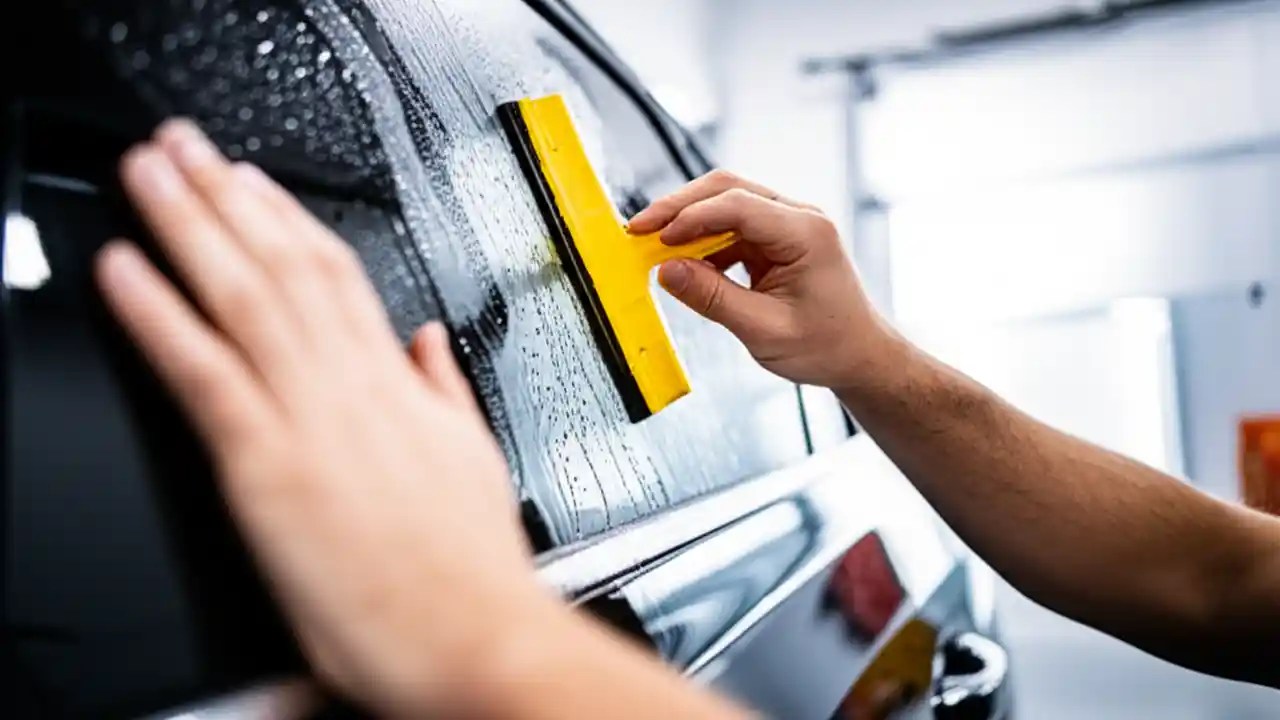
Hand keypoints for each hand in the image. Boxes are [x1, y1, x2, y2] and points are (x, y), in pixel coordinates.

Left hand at [97, 120, 554, 715]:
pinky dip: (159, 313)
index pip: (336, 279)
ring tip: (151, 173)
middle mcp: (349, 388)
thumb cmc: (473, 568)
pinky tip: (124, 270)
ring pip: (243, 296)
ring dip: (189, 224)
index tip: (254, 183)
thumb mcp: (472, 459)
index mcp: (396, 387)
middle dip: (226, 197)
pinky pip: (203, 370)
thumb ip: (444, 390)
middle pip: (280, 267)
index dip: (287, 222)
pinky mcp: (267, 466)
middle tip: (182, 146)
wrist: (475, 637)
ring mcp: (307, 419)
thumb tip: (427, 344)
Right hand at [629, 170, 895, 390]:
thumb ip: (713, 299)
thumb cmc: (825, 347)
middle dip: (680, 206)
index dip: (690, 217)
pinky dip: (704, 239)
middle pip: (728, 189)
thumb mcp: (763, 331)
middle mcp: (800, 218)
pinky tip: (685, 263)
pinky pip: (733, 226)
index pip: (738, 205)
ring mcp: (789, 225)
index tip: (654, 237)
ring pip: (727, 202)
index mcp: (805, 233)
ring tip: (654, 245)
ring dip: (689, 221)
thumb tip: (666, 271)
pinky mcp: (778, 238)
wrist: (859, 355)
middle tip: (639, 228)